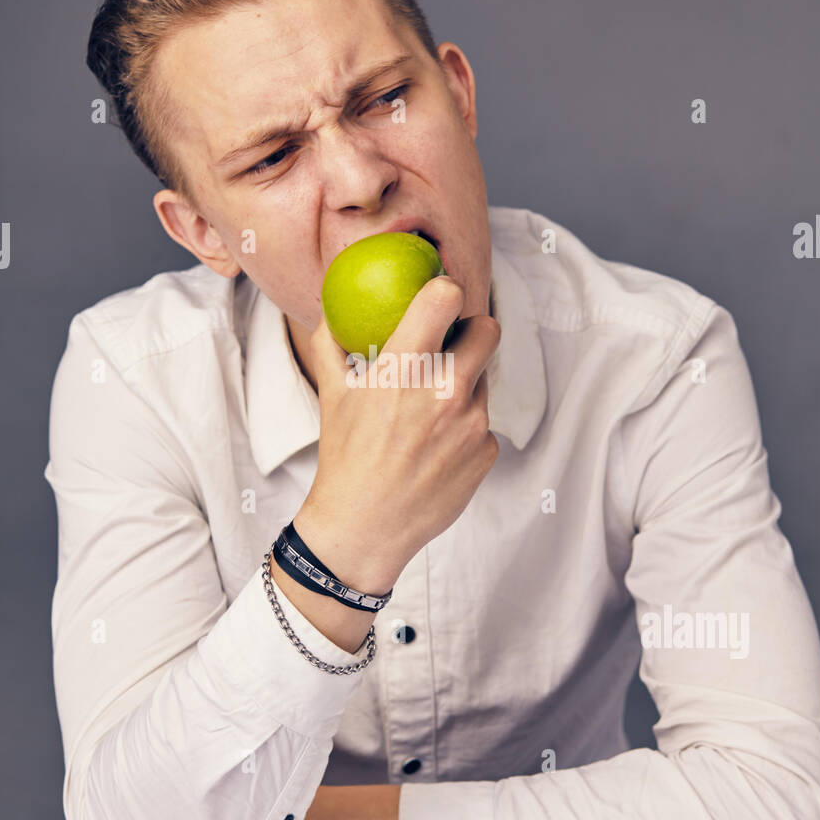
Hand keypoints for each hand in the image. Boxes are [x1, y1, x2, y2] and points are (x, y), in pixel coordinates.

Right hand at [296, 277, 500, 589]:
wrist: (364, 528)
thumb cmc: (345, 458)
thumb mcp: (331, 394)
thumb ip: (332, 342)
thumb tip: (334, 307)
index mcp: (405, 367)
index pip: (447, 296)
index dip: (446, 291)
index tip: (440, 298)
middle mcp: (446, 390)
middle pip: (488, 329)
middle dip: (473, 331)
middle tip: (453, 343)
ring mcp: (472, 422)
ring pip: (484, 379)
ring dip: (465, 384)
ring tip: (430, 411)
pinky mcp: (486, 451)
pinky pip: (483, 423)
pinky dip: (465, 427)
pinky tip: (436, 447)